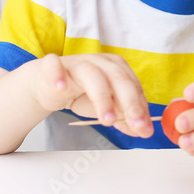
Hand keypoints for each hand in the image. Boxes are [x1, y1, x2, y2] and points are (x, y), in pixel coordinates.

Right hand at [32, 53, 152, 137]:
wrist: (48, 86)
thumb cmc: (81, 93)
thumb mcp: (106, 107)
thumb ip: (124, 118)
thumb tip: (143, 131)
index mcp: (116, 68)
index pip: (133, 87)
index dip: (141, 108)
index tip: (145, 128)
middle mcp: (99, 62)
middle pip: (118, 78)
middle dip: (129, 103)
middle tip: (135, 124)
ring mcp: (77, 63)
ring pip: (92, 75)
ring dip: (102, 98)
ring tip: (107, 120)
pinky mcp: (52, 66)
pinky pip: (54, 66)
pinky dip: (58, 75)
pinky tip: (62, 88)